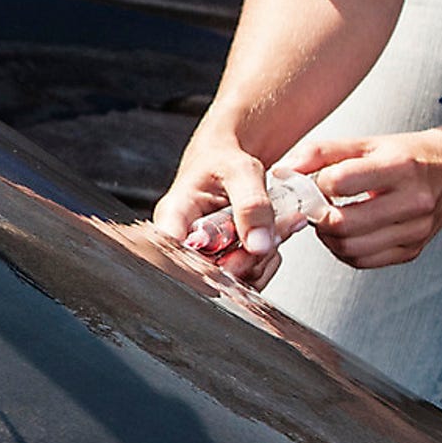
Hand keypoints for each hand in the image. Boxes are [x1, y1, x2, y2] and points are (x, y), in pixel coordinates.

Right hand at [152, 132, 285, 287]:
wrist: (229, 159)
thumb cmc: (221, 159)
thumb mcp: (240, 171)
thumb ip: (251, 205)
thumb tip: (258, 244)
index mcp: (173, 217)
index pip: (175, 261)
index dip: (207, 270)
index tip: (236, 254)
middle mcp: (183, 242)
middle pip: (208, 279)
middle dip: (246, 260)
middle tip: (262, 232)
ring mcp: (203, 256)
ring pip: (232, 284)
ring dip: (261, 260)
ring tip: (268, 228)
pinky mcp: (222, 262)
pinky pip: (247, 279)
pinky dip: (266, 261)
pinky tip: (266, 238)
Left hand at [287, 126, 441, 269]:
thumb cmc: (407, 154)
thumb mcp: (365, 142)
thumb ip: (320, 153)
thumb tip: (283, 171)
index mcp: (400, 166)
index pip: (340, 182)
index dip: (316, 184)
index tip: (312, 183)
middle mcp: (413, 201)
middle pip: (343, 222)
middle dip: (317, 216)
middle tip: (314, 206)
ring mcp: (416, 230)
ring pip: (350, 248)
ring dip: (328, 236)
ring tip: (329, 218)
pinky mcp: (413, 250)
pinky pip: (364, 261)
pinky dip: (344, 250)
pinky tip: (345, 233)